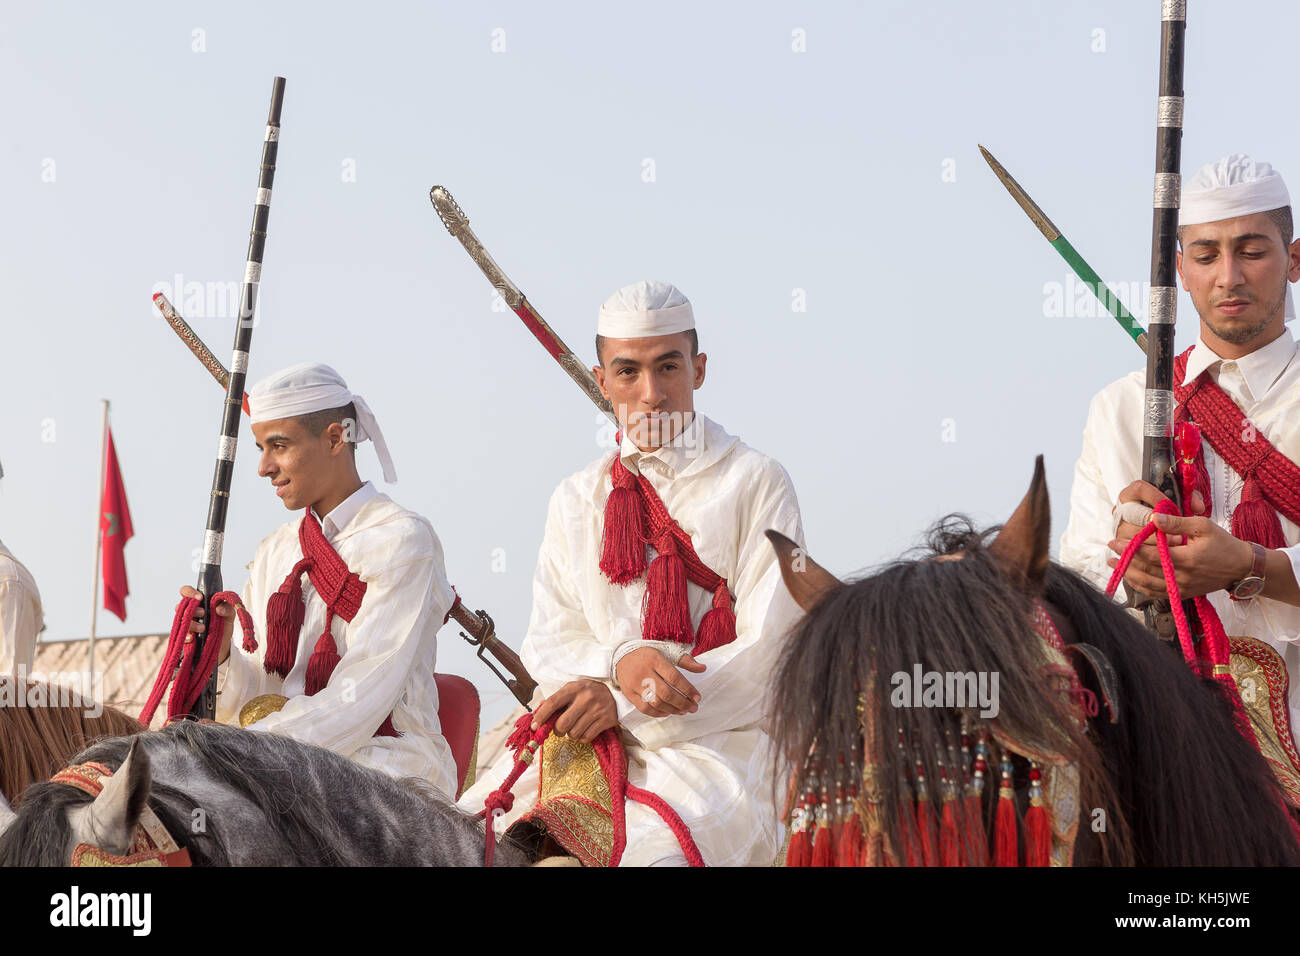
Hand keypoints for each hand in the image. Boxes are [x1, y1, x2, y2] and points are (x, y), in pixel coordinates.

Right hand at [176, 585, 233, 660]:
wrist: (222, 643)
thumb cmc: (223, 624)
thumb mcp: (229, 614)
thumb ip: (228, 607)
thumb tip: (219, 609)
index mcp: (198, 602)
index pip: (186, 591)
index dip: (190, 592)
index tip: (200, 598)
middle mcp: (190, 612)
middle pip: (181, 606)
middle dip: (192, 609)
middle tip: (203, 613)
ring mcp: (186, 624)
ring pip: (181, 620)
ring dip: (192, 623)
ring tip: (203, 628)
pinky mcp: (185, 636)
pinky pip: (180, 635)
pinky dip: (186, 636)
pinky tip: (193, 638)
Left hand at [530, 679, 618, 742]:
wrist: (616, 690)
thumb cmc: (588, 691)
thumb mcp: (573, 689)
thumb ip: (557, 700)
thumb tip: (538, 713)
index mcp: (573, 688)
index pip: (552, 703)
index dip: (541, 716)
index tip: (534, 726)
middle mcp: (585, 698)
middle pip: (562, 724)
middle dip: (558, 730)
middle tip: (561, 729)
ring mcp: (597, 710)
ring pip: (574, 733)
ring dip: (572, 734)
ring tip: (577, 726)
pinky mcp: (606, 720)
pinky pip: (586, 737)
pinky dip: (583, 737)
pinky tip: (586, 728)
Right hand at [614, 647, 704, 717]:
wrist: (621, 656)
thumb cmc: (648, 655)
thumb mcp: (666, 651)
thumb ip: (685, 660)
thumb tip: (703, 668)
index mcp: (655, 660)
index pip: (674, 678)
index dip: (688, 689)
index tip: (697, 697)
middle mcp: (644, 672)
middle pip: (666, 693)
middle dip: (682, 703)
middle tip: (693, 708)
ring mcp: (635, 684)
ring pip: (656, 702)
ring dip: (672, 710)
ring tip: (683, 711)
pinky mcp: (629, 694)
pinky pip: (645, 708)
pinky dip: (658, 713)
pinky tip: (668, 712)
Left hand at [1105, 483, 1249, 598]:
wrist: (1241, 568)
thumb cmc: (1223, 544)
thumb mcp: (1203, 527)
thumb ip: (1177, 523)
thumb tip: (1154, 517)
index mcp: (1187, 560)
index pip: (1151, 555)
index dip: (1130, 549)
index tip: (1114, 542)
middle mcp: (1182, 578)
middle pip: (1145, 571)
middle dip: (1125, 560)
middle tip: (1111, 549)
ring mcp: (1181, 589)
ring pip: (1147, 585)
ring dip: (1128, 574)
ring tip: (1114, 563)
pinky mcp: (1182, 594)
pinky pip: (1156, 593)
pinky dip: (1140, 586)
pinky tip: (1130, 576)